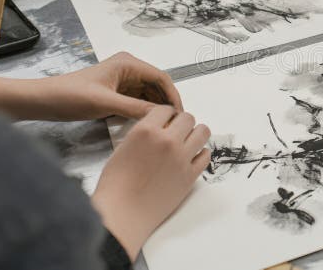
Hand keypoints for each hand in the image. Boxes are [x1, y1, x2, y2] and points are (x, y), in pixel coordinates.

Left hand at [34, 52, 181, 120]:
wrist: (42, 101)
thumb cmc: (69, 96)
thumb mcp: (105, 103)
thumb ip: (136, 108)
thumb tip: (163, 116)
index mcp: (127, 63)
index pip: (161, 77)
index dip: (174, 96)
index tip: (180, 114)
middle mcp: (127, 69)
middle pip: (157, 86)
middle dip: (167, 103)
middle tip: (175, 123)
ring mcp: (121, 81)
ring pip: (149, 95)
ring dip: (156, 109)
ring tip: (164, 126)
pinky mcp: (115, 93)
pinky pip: (137, 101)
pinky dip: (144, 112)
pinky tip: (147, 124)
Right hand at [92, 106, 210, 260]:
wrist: (122, 213)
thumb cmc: (116, 184)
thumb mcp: (123, 148)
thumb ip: (143, 135)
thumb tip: (159, 129)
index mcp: (146, 131)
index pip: (166, 109)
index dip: (166, 116)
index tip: (165, 122)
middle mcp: (167, 140)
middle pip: (188, 118)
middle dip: (182, 123)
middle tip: (177, 132)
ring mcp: (182, 157)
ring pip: (203, 132)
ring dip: (196, 134)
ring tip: (188, 142)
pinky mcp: (191, 175)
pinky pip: (206, 155)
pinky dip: (200, 154)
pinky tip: (190, 159)